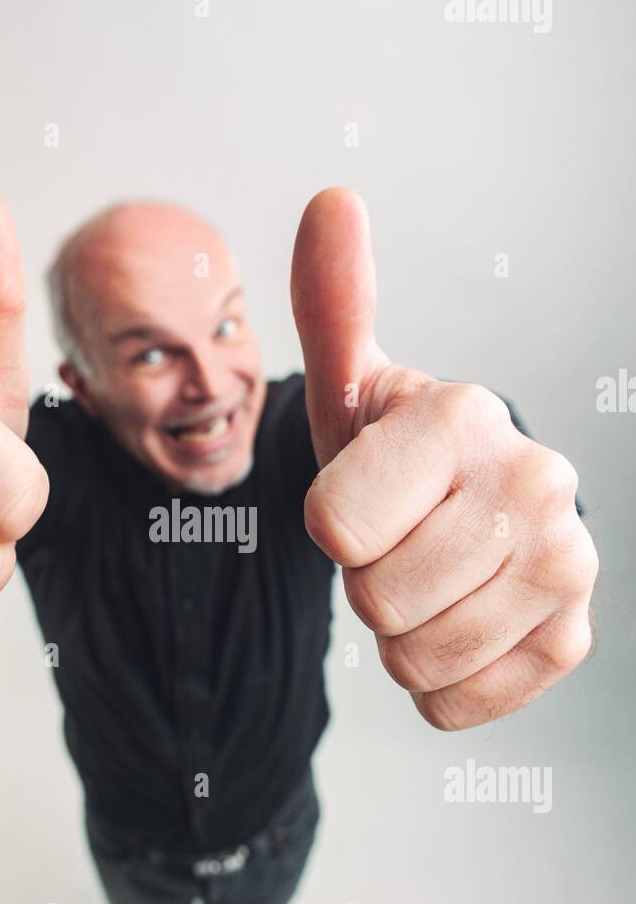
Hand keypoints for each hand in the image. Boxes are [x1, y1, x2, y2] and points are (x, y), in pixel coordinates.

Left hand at [291, 188, 598, 730]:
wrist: (470, 517)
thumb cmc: (398, 456)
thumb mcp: (354, 385)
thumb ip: (333, 304)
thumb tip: (332, 199)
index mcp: (465, 418)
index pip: (332, 527)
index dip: (330, 527)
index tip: (366, 498)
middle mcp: (536, 482)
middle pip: (374, 598)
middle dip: (366, 582)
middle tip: (399, 545)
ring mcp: (567, 565)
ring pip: (413, 659)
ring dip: (398, 636)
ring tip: (428, 582)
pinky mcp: (572, 637)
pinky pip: (454, 705)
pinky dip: (438, 683)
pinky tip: (459, 624)